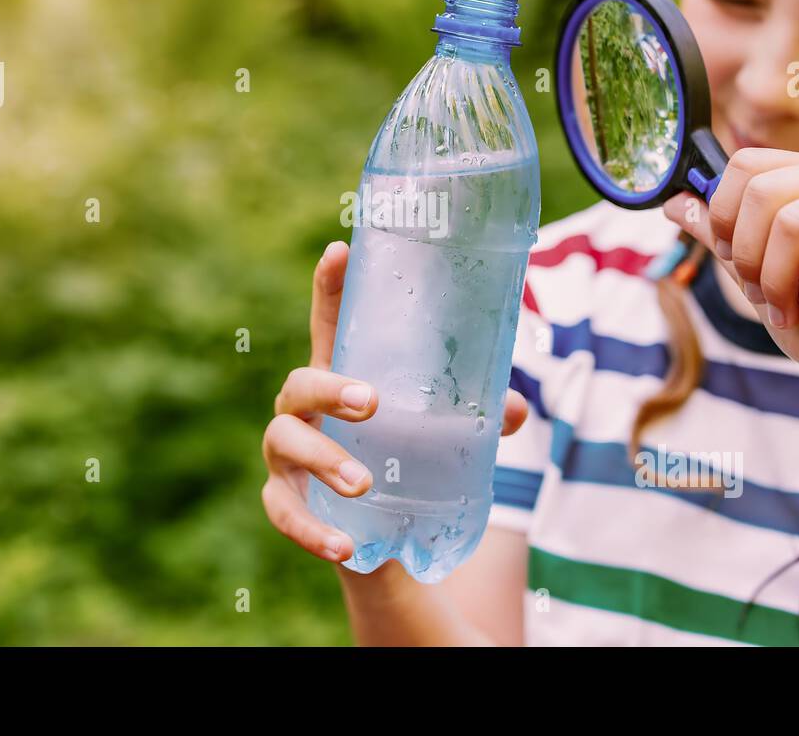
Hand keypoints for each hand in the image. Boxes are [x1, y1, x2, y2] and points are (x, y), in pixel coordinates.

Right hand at [261, 240, 530, 562]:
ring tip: (364, 483)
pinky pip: (283, 512)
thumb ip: (478, 417)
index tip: (339, 252)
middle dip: (329, 388)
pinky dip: (311, 530)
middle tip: (371, 402)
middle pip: (299, 383)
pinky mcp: (285, 502)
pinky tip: (343, 545)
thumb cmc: (410, 460)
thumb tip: (515, 408)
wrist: (385, 539)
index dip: (330, 286)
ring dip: (324, 460)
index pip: (329, 323)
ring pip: (286, 443)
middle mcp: (304, 409)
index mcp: (342, 375)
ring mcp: (287, 456)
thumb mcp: (446, 434)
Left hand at [663, 148, 798, 434]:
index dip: (724, 216)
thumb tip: (672, 201)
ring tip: (791, 307)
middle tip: (764, 295)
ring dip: (779, 279)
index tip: (733, 259)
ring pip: (796, 220)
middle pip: (764, 191)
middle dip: (748, 255)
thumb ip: (719, 234)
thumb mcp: (753, 272)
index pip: (747, 164)